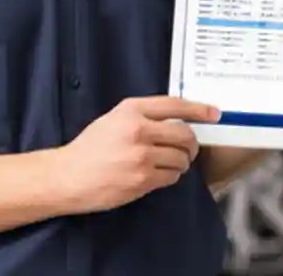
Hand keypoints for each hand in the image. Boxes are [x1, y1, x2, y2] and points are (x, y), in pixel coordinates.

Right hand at [53, 96, 219, 213]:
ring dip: (181, 163)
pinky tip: (157, 175)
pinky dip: (170, 176)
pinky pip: (172, 176)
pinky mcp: (143, 178)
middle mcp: (138, 129)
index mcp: (130, 110)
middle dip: (191, 144)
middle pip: (185, 134)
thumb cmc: (89, 149)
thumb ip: (141, 117)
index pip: (174, 105)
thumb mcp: (112, 120)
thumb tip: (175, 122)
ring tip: (167, 164)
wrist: (69, 175)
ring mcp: (141, 155)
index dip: (198, 109)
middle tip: (187, 149)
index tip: (213, 113)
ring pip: (181, 158)